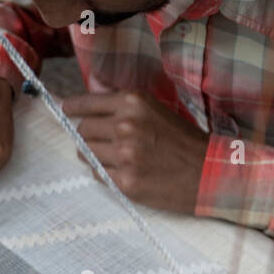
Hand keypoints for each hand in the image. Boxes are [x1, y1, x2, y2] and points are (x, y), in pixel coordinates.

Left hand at [62, 91, 209, 214]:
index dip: (72, 107)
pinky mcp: (125, 181)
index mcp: (133, 103)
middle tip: (101, 141)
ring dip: (93, 154)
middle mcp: (126, 126)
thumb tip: (90, 91)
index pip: (86, 103)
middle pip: (82, 129)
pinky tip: (121, 171)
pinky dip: (103, 172)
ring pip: (85, 152)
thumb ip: (121, 102)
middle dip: (87, 135)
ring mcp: (124, 155)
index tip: (65, 109)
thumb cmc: (182, 140)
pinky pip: (97, 173)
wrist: (208, 171)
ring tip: (113, 157)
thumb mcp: (154, 109)